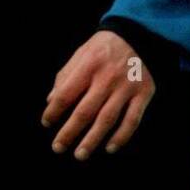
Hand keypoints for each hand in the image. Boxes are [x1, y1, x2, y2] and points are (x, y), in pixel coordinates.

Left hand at [41, 30, 154, 159]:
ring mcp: (126, 87)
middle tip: (58, 147)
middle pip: (85, 111)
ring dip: (92, 140)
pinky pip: (132, 120)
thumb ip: (66, 75)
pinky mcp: (143, 94)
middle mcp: (107, 78)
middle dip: (69, 132)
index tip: (46, 123)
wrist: (140, 35)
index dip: (53, 111)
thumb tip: (51, 100)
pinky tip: (110, 148)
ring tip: (80, 154)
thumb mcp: (82, 53)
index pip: (66, 94)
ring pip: (107, 119)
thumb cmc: (105, 47)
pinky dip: (121, 137)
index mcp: (88, 65)